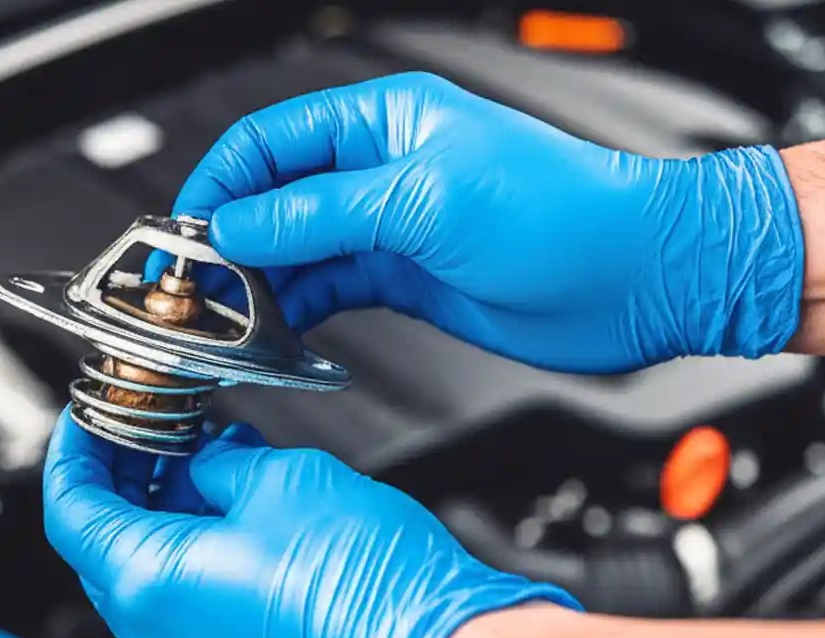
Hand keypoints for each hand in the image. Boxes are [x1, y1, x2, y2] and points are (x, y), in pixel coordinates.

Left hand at [43, 409, 578, 637]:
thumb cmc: (369, 587)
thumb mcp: (283, 482)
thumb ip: (222, 467)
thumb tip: (204, 463)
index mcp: (151, 582)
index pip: (71, 509)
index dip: (73, 451)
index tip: (92, 416)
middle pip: (107, 545)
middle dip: (126, 478)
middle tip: (158, 429)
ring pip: (154, 575)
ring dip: (170, 514)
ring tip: (215, 462)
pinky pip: (193, 608)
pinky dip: (201, 554)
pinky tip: (245, 513)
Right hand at [173, 72, 804, 372]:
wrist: (637, 277)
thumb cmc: (563, 212)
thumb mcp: (427, 199)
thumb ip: (323, 211)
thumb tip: (241, 224)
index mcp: (383, 121)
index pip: (270, 142)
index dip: (221, 184)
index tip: (186, 232)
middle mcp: (380, 170)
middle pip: (276, 196)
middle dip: (233, 238)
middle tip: (199, 286)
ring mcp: (391, 227)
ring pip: (298, 249)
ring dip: (262, 281)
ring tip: (232, 315)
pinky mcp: (405, 278)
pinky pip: (331, 289)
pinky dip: (299, 310)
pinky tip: (280, 330)